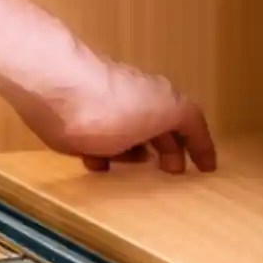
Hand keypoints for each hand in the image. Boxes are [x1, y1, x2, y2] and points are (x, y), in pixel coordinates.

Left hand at [11, 58, 216, 174]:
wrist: (55, 91)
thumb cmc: (112, 106)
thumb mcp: (164, 112)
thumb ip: (182, 118)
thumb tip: (187, 125)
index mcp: (163, 100)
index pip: (190, 121)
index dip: (201, 145)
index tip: (207, 166)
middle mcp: (137, 101)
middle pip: (159, 126)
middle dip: (169, 148)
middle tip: (174, 170)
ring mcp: (106, 110)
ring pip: (128, 133)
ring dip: (137, 152)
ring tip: (141, 172)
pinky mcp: (78, 120)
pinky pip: (98, 140)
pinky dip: (105, 154)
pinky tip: (101, 167)